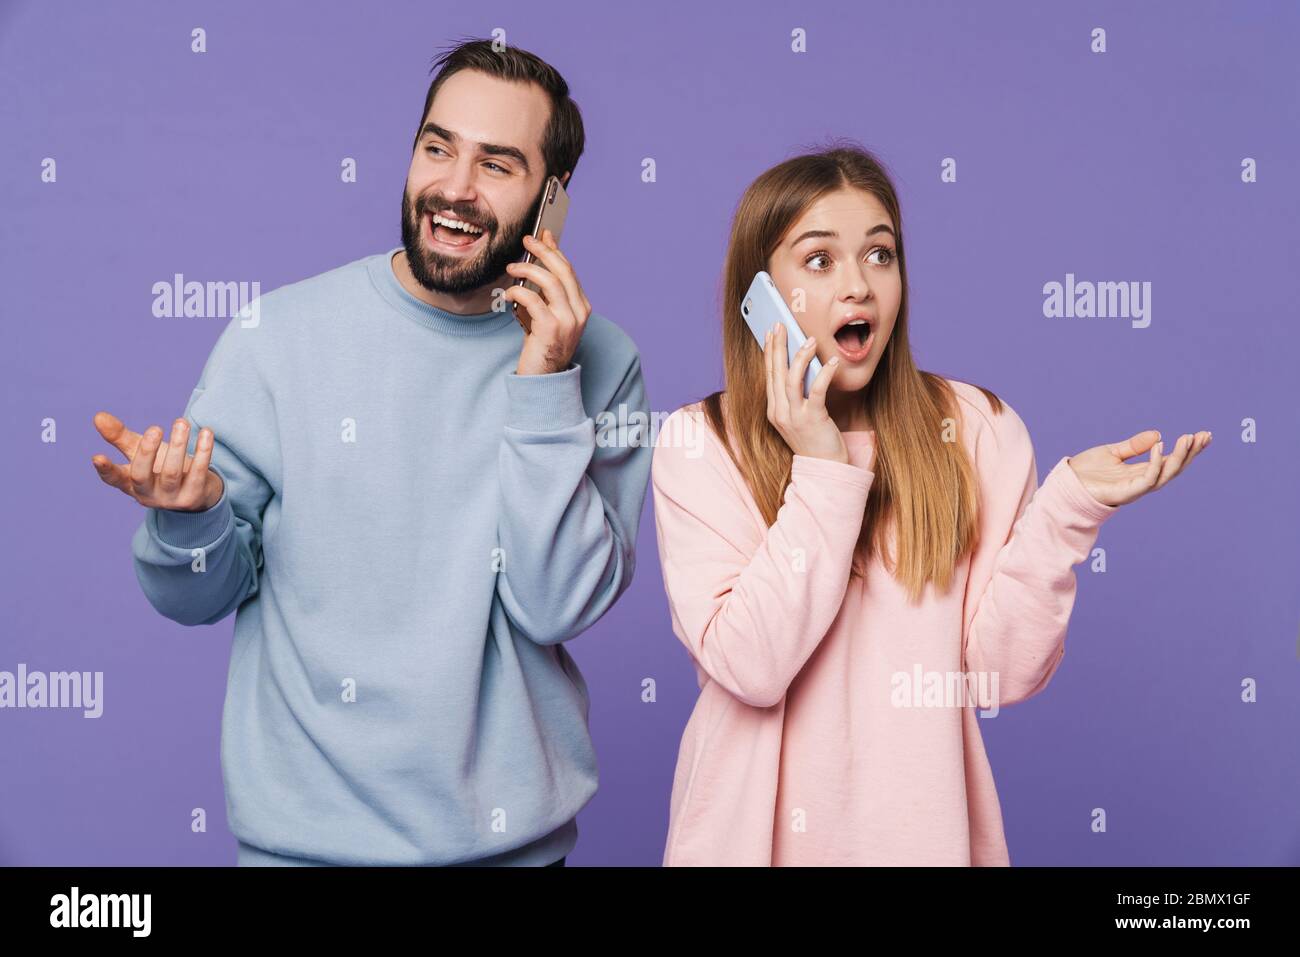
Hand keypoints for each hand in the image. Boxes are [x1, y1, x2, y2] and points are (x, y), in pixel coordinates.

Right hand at [91, 411, 223, 511]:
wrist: (197, 491)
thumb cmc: (161, 467)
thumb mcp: (140, 452)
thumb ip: (120, 437)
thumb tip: (98, 416)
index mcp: (131, 484)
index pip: (114, 479)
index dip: (105, 470)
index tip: (97, 456)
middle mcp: (148, 495)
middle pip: (141, 475)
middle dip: (147, 451)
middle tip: (155, 428)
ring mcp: (171, 498)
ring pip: (172, 472)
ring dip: (178, 445)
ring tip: (181, 423)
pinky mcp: (194, 496)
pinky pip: (199, 472)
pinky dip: (203, 451)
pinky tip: (206, 432)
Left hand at [502, 228, 590, 375]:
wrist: (544, 379)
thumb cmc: (544, 347)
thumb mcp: (550, 316)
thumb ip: (548, 294)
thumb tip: (539, 266)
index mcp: (581, 307)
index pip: (569, 270)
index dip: (555, 250)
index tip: (543, 235)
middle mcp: (579, 312)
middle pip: (562, 270)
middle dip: (543, 250)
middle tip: (526, 242)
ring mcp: (567, 320)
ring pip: (549, 281)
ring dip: (528, 269)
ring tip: (512, 268)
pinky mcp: (551, 328)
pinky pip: (533, 299)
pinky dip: (518, 291)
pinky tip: (509, 293)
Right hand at [765, 324, 847, 462]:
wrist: (825, 468)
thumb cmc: (815, 440)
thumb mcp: (799, 416)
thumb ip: (796, 395)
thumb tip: (802, 366)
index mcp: (774, 410)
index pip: (769, 375)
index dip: (769, 352)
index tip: (771, 333)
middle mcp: (780, 412)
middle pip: (776, 373)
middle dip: (778, 346)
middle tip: (781, 325)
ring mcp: (794, 417)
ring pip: (792, 380)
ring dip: (800, 357)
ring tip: (810, 340)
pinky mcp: (812, 419)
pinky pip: (816, 391)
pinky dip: (823, 374)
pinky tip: (832, 362)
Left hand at [1067, 429, 1210, 506]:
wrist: (1065, 484)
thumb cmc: (1086, 472)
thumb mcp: (1112, 453)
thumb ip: (1134, 446)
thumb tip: (1158, 434)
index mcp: (1141, 472)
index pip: (1171, 461)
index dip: (1188, 449)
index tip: (1203, 435)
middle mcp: (1142, 481)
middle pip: (1174, 468)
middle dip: (1191, 453)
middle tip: (1204, 436)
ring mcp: (1135, 488)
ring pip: (1166, 474)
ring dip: (1180, 457)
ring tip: (1188, 439)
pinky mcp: (1126, 493)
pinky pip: (1147, 478)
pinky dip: (1155, 463)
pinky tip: (1160, 446)